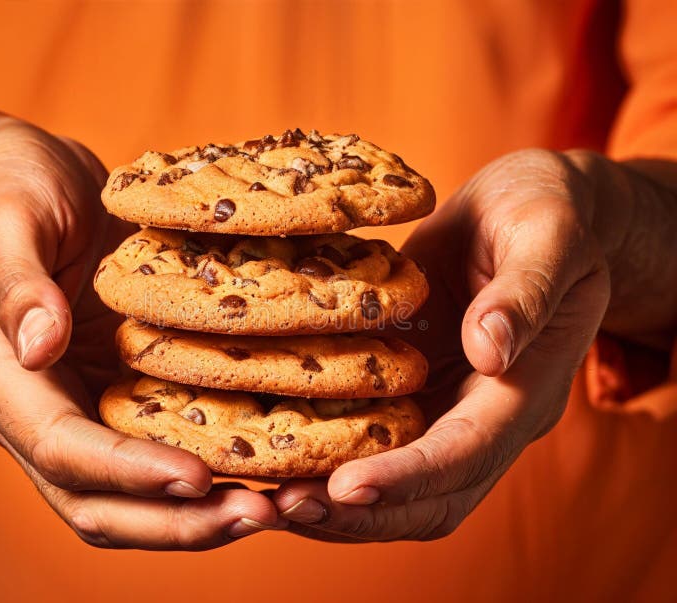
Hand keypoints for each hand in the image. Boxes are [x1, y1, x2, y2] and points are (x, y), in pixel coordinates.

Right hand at [0, 107, 284, 548]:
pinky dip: (212, 469)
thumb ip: (15, 280)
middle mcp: (39, 407)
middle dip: (175, 521)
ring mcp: (84, 401)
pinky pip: (164, 446)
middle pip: (98, 500)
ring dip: (201, 513)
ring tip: (280, 505)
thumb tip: (40, 349)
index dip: (127, 471)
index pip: (60, 446)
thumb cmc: (5, 186)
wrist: (22, 179)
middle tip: (260, 513)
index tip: (196, 476)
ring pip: (134, 493)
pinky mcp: (122, 387)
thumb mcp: (4, 216)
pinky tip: (270, 464)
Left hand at [272, 149, 614, 540]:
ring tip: (266, 501)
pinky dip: (327, 462)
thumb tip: (490, 349)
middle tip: (285, 508)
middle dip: (362, 514)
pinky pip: (372, 444)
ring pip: (399, 491)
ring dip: (337, 506)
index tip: (346, 487)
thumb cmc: (545, 212)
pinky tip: (275, 456)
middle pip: (432, 499)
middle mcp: (486, 416)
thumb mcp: (548, 234)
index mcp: (526, 385)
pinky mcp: (413, 392)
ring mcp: (447, 409)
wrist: (528, 212)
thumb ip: (526, 291)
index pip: (469, 450)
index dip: (409, 477)